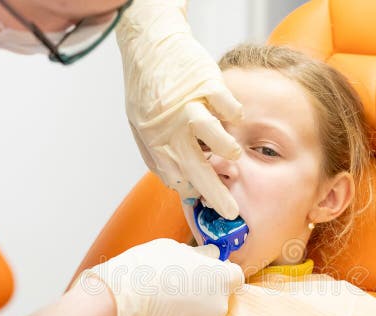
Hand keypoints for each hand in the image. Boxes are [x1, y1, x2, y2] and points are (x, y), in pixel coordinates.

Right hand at [79, 239, 244, 315]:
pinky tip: (152, 311)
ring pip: (199, 314)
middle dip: (203, 289)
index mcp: (221, 281)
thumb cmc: (145, 269)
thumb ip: (199, 255)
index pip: (235, 276)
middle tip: (177, 279)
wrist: (117, 304)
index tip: (206, 267)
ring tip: (160, 295)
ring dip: (187, 306)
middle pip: (217, 297)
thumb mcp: (173, 248)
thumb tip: (211, 255)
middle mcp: (217, 308)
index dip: (221, 271)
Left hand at [115, 0, 242, 218]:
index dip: (189, 189)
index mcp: (154, 137)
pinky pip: (227, 105)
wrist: (148, 44)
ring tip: (234, 156)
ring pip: (212, 134)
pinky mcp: (206, 83)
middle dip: (215, 193)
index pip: (174, 174)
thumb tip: (175, 182)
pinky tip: (235, 117)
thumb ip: (156, 151)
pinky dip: (235, 114)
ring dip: (226, 149)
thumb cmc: (146, 86)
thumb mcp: (140, 123)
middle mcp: (171, 124)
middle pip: (195, 167)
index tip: (203, 200)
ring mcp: (189, 103)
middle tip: (231, 212)